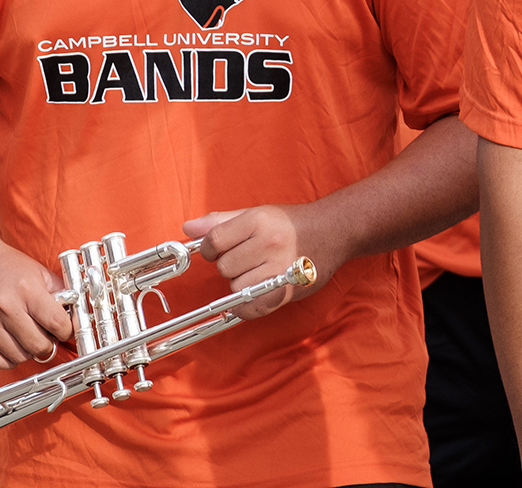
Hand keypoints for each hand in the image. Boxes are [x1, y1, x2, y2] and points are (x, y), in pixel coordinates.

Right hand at [0, 235, 73, 369]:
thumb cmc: (4, 264)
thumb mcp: (38, 271)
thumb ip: (60, 292)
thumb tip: (77, 312)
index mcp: (26, 289)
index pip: (57, 324)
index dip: (66, 331)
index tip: (64, 330)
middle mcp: (5, 306)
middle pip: (38, 345)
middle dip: (47, 344)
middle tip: (46, 336)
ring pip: (19, 356)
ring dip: (27, 352)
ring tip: (26, 337)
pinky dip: (8, 359)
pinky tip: (11, 345)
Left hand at [185, 204, 337, 319]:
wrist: (333, 231)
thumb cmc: (292, 223)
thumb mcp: (257, 213)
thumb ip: (221, 221)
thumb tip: (188, 228)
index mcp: (258, 221)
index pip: (214, 241)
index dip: (211, 248)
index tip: (220, 249)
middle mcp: (268, 243)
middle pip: (224, 267)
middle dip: (231, 265)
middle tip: (248, 259)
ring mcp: (278, 269)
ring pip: (235, 287)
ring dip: (241, 284)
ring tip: (259, 273)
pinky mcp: (286, 291)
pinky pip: (250, 308)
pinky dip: (245, 306)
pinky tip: (253, 295)